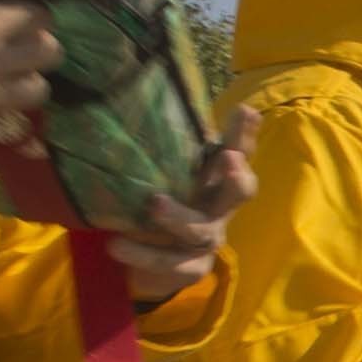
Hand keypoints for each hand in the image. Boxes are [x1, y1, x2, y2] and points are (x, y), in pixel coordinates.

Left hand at [106, 107, 251, 301]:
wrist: (150, 259)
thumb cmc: (162, 201)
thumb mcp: (163, 171)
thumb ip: (162, 143)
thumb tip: (138, 94)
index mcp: (216, 179)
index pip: (238, 151)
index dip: (244, 134)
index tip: (244, 112)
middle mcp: (219, 207)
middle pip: (241, 192)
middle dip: (237, 178)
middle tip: (227, 159)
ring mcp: (209, 239)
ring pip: (203, 231)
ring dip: (180, 217)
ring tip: (152, 204)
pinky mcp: (191, 267)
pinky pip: (173, 263)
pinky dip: (144, 254)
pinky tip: (116, 244)